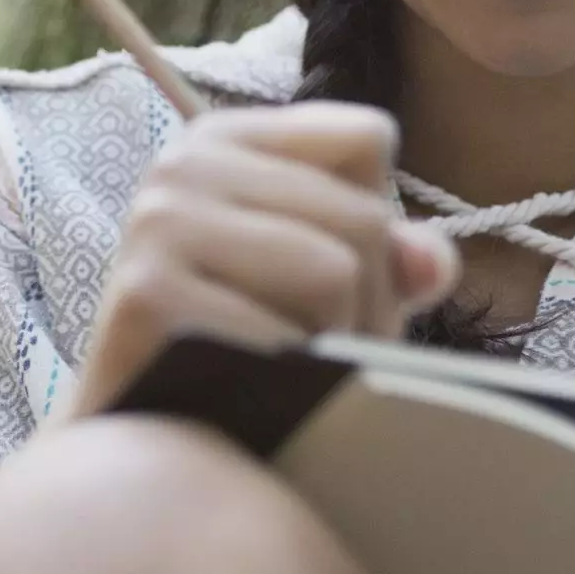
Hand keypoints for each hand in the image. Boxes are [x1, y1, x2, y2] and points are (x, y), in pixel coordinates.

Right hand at [58, 102, 456, 418]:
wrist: (141, 435)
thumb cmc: (240, 345)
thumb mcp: (328, 284)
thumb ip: (392, 257)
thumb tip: (433, 264)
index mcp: (226, 138)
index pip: (366, 138)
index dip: (379, 222)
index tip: (333, 279)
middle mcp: (182, 162)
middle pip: (363, 217)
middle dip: (367, 303)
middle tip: (317, 350)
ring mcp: (158, 222)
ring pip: (335, 271)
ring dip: (334, 344)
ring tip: (289, 371)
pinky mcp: (148, 293)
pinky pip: (284, 334)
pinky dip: (290, 384)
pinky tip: (252, 395)